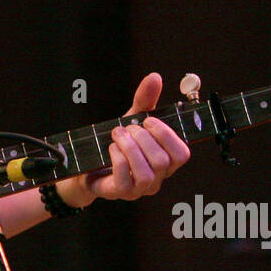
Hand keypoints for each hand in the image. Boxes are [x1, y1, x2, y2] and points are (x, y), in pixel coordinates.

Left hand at [58, 73, 189, 207]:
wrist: (88, 165)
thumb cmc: (118, 144)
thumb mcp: (132, 119)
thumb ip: (145, 100)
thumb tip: (155, 77)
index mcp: (166, 162)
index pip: (182, 154)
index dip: (167, 135)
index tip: (149, 120)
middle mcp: (157, 178)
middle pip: (162, 161)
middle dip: (143, 138)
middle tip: (128, 128)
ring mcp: (139, 189)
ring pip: (146, 172)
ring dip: (129, 147)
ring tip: (117, 135)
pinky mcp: (120, 193)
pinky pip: (125, 177)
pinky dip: (117, 157)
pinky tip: (111, 148)